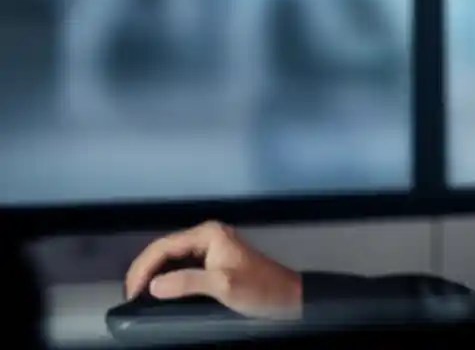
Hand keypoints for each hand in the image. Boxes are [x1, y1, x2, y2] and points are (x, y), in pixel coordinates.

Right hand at [123, 220, 301, 320]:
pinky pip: (182, 266)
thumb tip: (154, 285)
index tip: (130, 292)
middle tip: (130, 296)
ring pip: (171, 258)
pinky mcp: (214, 261)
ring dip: (154, 275)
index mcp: (208, 234)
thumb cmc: (259, 289)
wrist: (288, 297)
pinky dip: (167, 278)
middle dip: (144, 271)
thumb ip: (188, 282)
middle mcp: (207, 235)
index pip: (163, 246)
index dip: (143, 268)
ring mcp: (211, 248)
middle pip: (164, 250)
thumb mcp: (223, 286)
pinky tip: (159, 293)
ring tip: (138, 296)